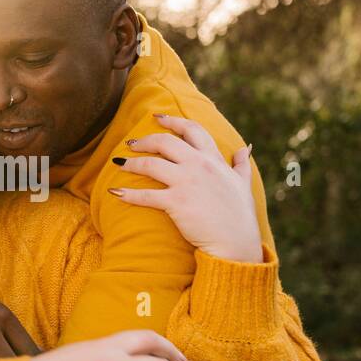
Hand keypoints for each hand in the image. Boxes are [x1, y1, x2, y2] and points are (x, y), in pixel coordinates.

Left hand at [109, 114, 263, 263]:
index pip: (192, 130)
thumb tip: (245, 148)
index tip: (157, 117)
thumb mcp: (244, 184)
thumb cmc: (240, 216)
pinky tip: (114, 193)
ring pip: (151, 164)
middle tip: (130, 143)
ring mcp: (187, 183)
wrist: (236, 243)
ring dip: (131, 163)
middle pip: (165, 142)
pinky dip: (128, 194)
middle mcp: (199, 166)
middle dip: (144, 140)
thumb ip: (241, 163)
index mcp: (213, 159)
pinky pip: (146, 195)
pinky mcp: (176, 202)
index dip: (172, 121)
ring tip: (119, 164)